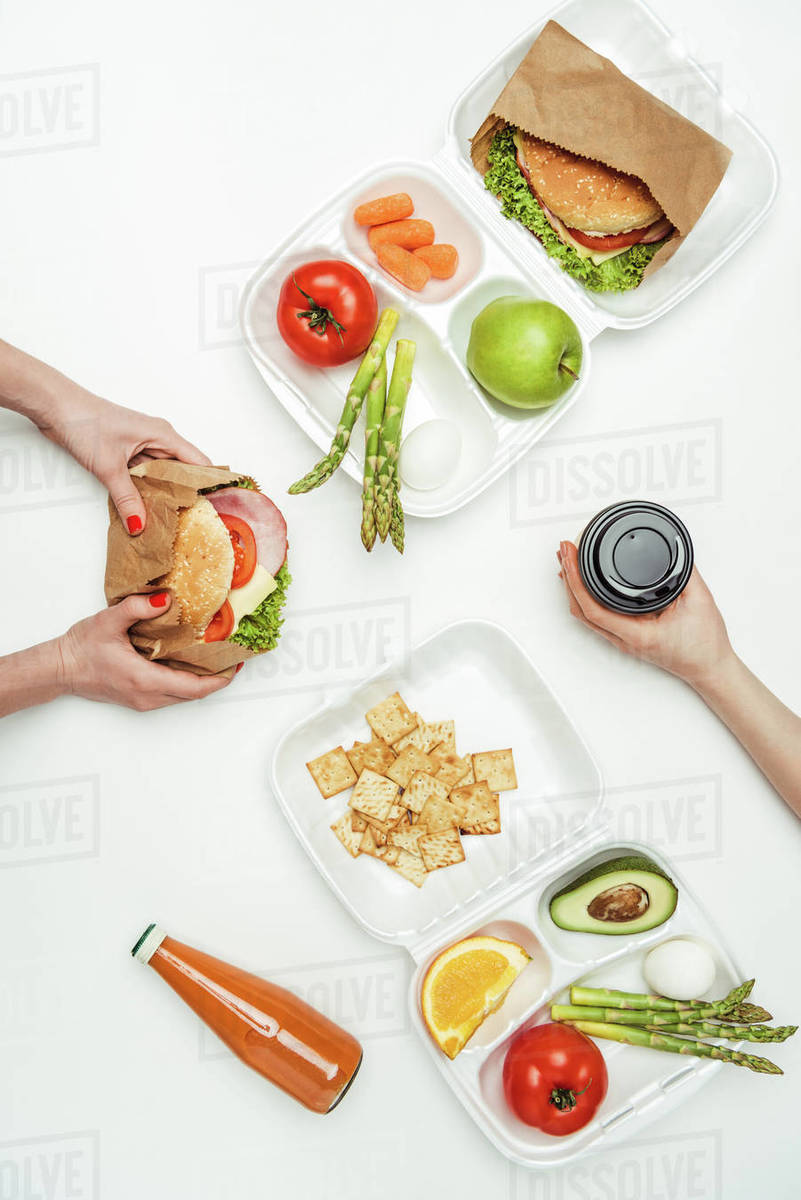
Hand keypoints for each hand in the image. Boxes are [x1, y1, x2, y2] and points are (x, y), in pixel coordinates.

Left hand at [42, 388, 210, 533]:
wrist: (55, 407)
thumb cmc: (85, 421)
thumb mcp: (109, 467)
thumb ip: (126, 498)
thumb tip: (139, 524)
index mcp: (163, 435)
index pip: (197, 462)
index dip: (209, 483)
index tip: (216, 505)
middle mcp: (156, 439)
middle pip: (181, 471)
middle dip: (185, 495)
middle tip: (191, 521)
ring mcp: (141, 445)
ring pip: (160, 475)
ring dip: (162, 494)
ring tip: (167, 519)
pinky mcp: (126, 452)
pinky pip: (144, 475)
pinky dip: (144, 490)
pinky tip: (143, 507)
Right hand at [56, 592, 232, 709]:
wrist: (60, 668)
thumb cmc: (80, 649)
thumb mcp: (109, 621)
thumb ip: (138, 608)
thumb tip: (165, 600)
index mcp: (145, 680)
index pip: (195, 688)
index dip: (220, 679)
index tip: (235, 666)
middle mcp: (147, 696)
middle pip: (194, 693)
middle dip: (216, 678)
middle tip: (230, 657)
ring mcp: (143, 700)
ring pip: (183, 695)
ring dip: (201, 680)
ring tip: (215, 658)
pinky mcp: (138, 698)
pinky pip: (171, 693)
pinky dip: (185, 680)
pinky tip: (189, 663)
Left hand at [557, 540, 732, 688]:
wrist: (710, 668)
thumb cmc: (705, 645)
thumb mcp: (699, 601)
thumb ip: (684, 572)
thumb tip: (672, 548)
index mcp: (637, 634)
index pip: (593, 608)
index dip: (575, 581)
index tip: (570, 556)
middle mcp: (624, 640)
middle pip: (580, 610)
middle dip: (568, 577)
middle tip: (564, 550)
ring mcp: (623, 640)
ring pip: (585, 615)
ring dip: (572, 587)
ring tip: (567, 560)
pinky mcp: (626, 636)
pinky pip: (596, 617)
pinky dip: (584, 596)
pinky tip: (582, 582)